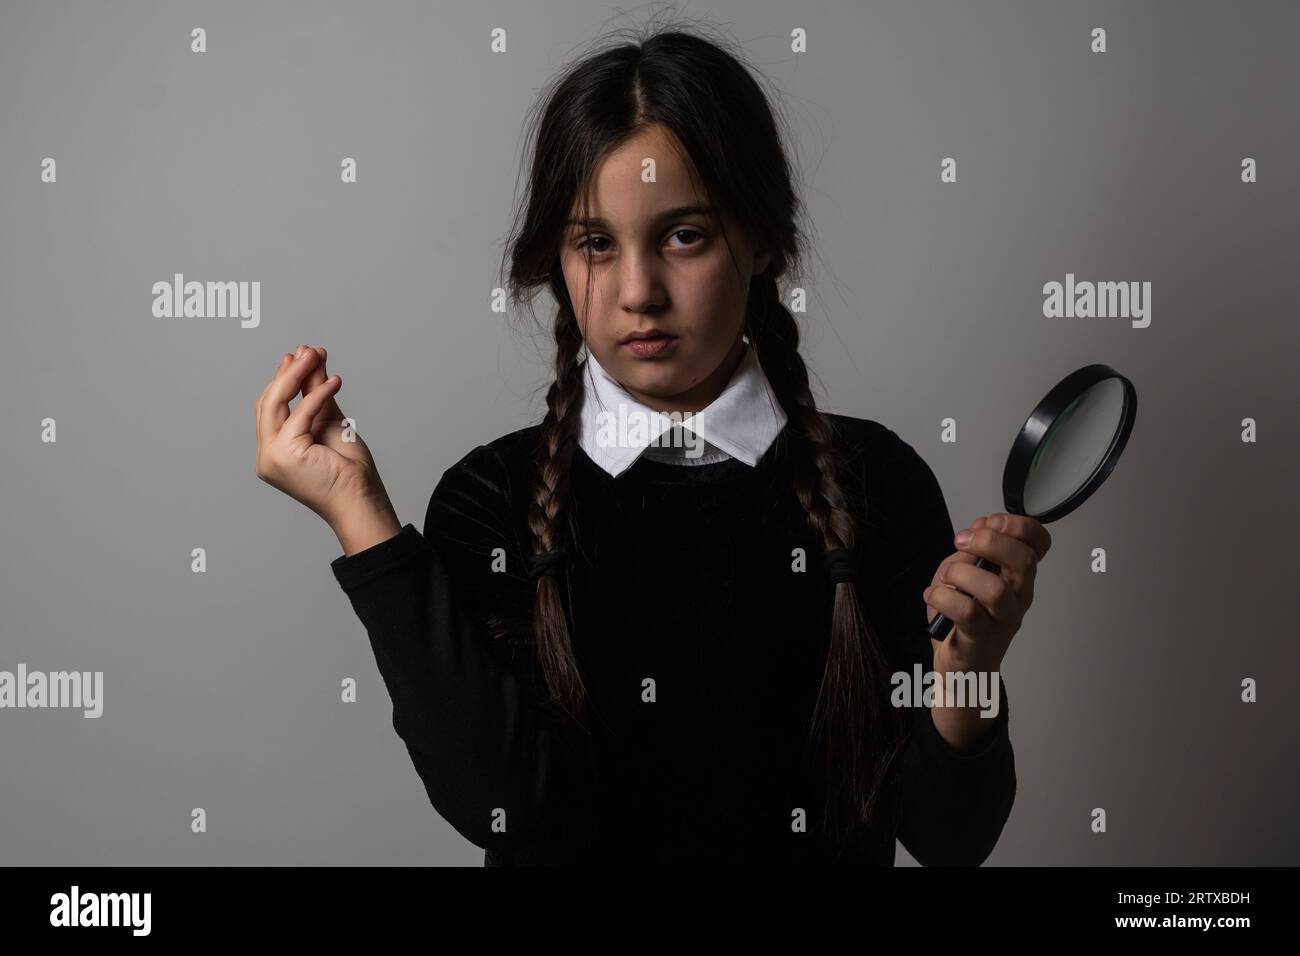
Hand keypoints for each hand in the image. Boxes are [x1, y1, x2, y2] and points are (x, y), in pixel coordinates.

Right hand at [254, 344, 392, 528]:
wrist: (361, 501)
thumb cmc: (350, 472)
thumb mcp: (331, 424)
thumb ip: (317, 395)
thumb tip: (312, 361)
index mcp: (275, 451)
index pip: (271, 408)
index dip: (283, 379)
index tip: (300, 356)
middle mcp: (268, 455)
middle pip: (268, 403)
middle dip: (288, 372)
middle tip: (309, 350)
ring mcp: (272, 457)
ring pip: (275, 403)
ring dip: (296, 375)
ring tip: (316, 354)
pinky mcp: (284, 454)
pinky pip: (300, 414)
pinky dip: (316, 395)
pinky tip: (334, 382)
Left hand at [923, 512, 1051, 678]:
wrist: (960, 666)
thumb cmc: (961, 618)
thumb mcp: (962, 573)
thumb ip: (971, 550)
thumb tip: (980, 526)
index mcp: (1017, 576)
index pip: (1039, 544)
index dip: (1021, 526)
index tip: (992, 521)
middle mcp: (1018, 597)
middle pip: (1023, 561)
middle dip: (988, 541)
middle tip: (961, 542)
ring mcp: (1003, 620)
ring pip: (996, 590)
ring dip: (962, 574)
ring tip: (946, 577)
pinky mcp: (981, 639)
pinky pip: (967, 613)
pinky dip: (943, 597)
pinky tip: (934, 596)